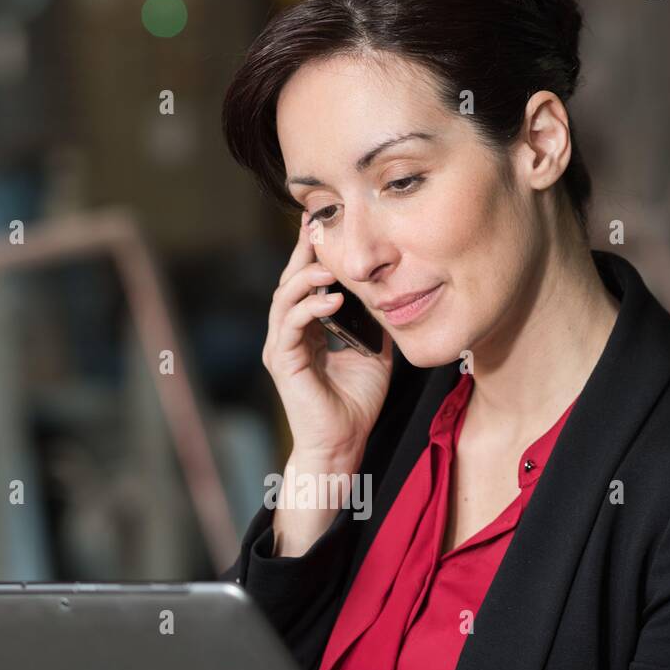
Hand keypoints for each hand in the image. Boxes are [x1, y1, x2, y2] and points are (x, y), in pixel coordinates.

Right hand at [262, 212, 392, 466]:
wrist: (343, 443)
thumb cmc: (356, 404)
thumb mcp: (373, 353)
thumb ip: (372, 323)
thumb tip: (388, 294)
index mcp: (308, 331)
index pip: (306, 285)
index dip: (314, 256)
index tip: (326, 227)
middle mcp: (289, 335)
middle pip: (290, 282)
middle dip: (303, 253)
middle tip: (317, 225)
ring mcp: (281, 347)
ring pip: (284, 299)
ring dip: (306, 278)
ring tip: (329, 265)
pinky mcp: (282, 362)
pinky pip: (291, 325)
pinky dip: (310, 308)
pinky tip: (333, 298)